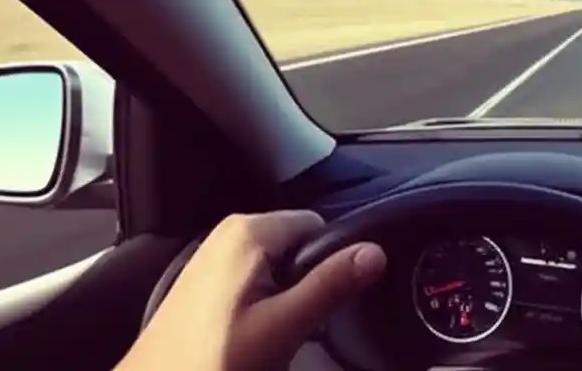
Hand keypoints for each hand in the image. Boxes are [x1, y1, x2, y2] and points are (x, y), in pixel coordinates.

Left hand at [116, 210, 386, 370]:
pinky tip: (253, 334)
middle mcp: (230, 232)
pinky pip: (256, 277)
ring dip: (286, 296)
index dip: (331, 263)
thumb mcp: (283, 327)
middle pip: (298, 244)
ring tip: (271, 334)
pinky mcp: (206, 279)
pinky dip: (265, 302)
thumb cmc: (212, 362)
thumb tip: (374, 252)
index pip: (319, 225)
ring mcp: (214, 254)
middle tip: (294, 325)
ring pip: (278, 264)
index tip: (323, 302)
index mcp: (249, 231)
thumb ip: (330, 286)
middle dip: (306, 282)